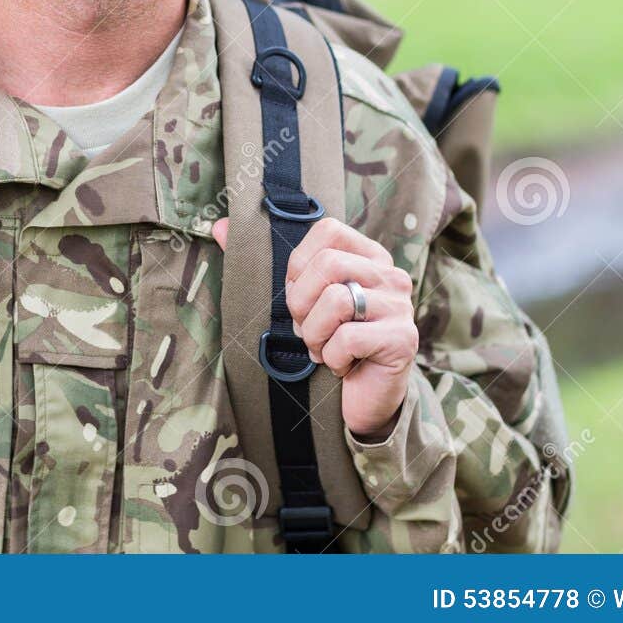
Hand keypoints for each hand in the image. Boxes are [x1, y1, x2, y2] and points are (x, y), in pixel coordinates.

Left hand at [212, 216, 415, 439]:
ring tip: (322, 349)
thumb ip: (260, 261)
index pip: (328, 230)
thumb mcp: (298, 299)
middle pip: (329, 264)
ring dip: (315, 334)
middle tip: (306, 330)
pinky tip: (341, 366)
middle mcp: (390, 274)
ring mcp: (400, 306)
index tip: (299, 295)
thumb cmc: (327, 340)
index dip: (300, 264)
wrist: (361, 397)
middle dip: (301, 304)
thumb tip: (219, 226)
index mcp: (368, 256)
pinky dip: (332, 357)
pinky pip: (348, 338)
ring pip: (336, 300)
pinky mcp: (403, 339)